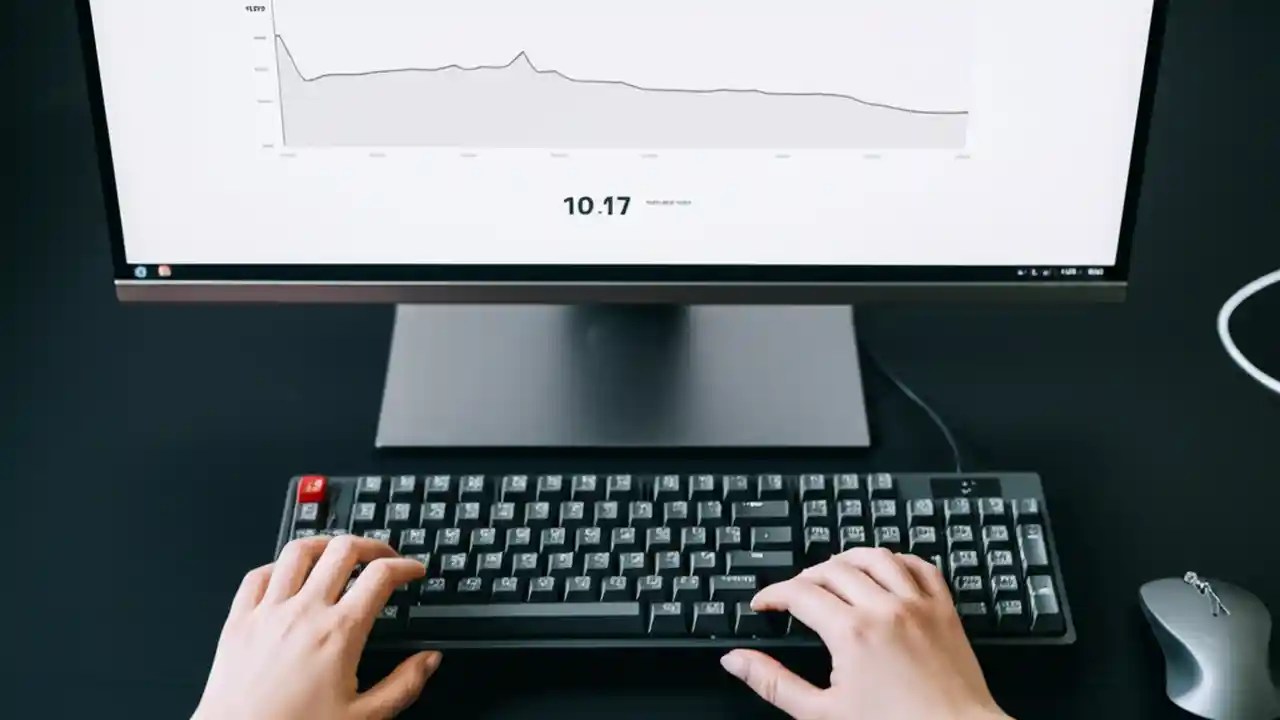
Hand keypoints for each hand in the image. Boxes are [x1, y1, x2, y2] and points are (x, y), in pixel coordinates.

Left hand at [193, 536, 439, 719]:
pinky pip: (257, 574)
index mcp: (339, 633)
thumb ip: (403, 685)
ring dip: (326, 544)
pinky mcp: (239, 620)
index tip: (413, 571)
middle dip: (372, 546)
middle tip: (383, 557)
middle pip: (343, 550)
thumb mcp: (363, 718)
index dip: (405, 566)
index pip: (381, 576)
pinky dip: (278, 566)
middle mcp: (304, 612)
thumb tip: (429, 660)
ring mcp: (268, 611)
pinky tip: (288, 574)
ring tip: (338, 552)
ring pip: (299, 551)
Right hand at [719, 548, 1010, 719]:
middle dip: (805, 576)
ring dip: (848, 558)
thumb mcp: (822, 713)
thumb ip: (774, 682)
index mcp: (851, 631)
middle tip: (793, 594)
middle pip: (833, 569)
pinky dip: (899, 560)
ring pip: (876, 557)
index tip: (764, 603)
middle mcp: (885, 608)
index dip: (773, 594)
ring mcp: (918, 605)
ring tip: (833, 571)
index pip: (799, 593)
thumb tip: (738, 661)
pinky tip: (887, 569)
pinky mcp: (944, 611)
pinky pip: (921, 566)